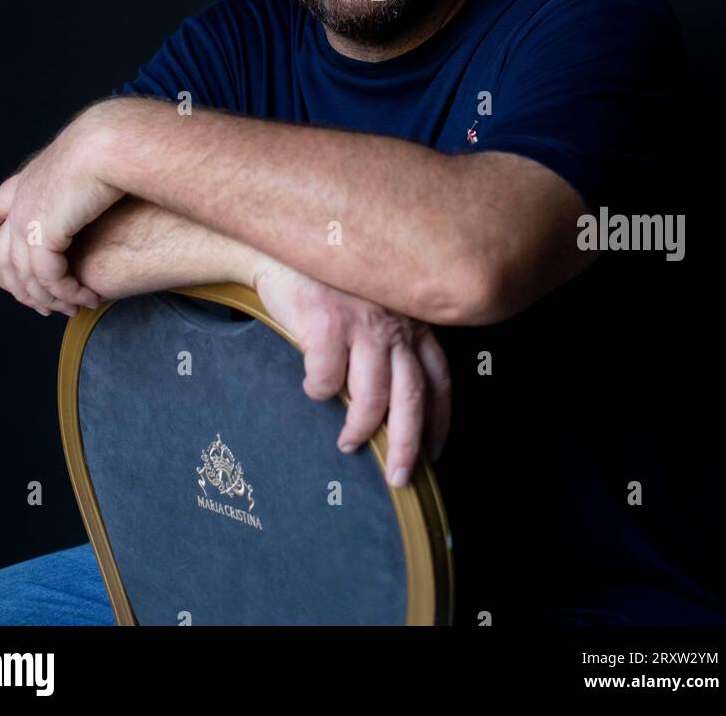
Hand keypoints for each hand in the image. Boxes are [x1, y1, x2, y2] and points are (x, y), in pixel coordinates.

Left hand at [0, 105, 121, 315]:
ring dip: (53, 296)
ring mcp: (26, 220)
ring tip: (75, 305)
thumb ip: (77, 176)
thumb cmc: (109, 146)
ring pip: (28, 274)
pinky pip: (49, 277)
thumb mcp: (84, 160)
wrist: (108, 144)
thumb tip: (94, 178)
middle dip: (24, 286)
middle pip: (7, 256)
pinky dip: (68, 292)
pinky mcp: (42, 235)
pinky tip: (86, 296)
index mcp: (28, 180)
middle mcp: (20, 202)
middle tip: (49, 306)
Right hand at [253, 258, 450, 487]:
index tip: (435, 453)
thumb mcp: (375, 306)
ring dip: (360, 429)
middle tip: (398, 477)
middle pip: (410, 397)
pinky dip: (319, 393)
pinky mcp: (328, 324)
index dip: (439, 420)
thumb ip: (390, 342)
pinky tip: (313, 390)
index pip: (439, 378)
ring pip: (371, 396)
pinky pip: (327, 379)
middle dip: (406, 445)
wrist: (286, 248)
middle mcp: (394, 324)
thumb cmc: (330, 282)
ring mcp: (362, 324)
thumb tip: (393, 402)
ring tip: (349, 444)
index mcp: (412, 322)